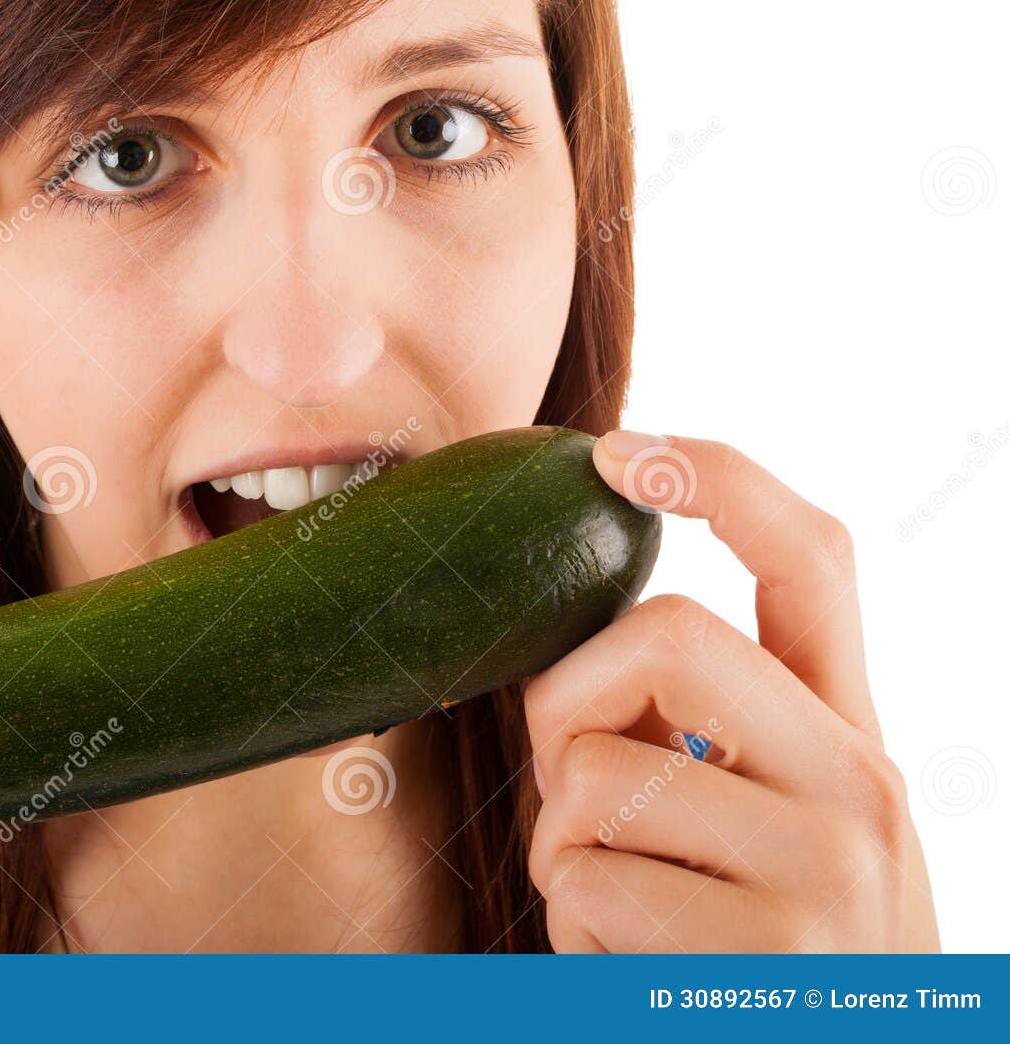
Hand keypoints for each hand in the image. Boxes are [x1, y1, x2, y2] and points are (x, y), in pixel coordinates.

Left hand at [523, 431, 938, 952]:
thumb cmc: (747, 952)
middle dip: (567, 700)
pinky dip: (573, 932)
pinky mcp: (774, 955)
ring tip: (623, 911)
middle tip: (570, 788)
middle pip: (667, 632)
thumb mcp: (756, 828)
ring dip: (562, 851)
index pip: (811, 560)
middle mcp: (861, 788)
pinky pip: (589, 886)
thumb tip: (573, 648)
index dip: (715, 479)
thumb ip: (700, 734)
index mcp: (848, 740)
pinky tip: (634, 972)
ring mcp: (829, 871)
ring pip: (595, 773)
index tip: (614, 451)